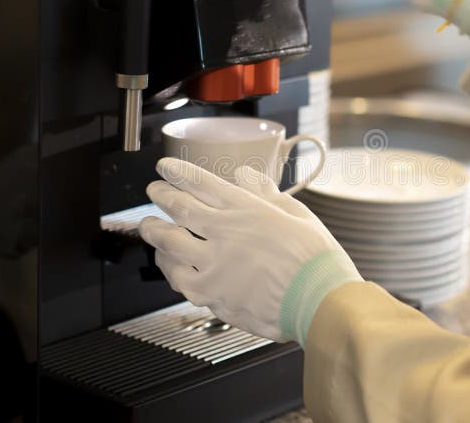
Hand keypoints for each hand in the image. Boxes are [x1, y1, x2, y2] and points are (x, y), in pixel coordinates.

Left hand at [139, 158, 362, 344]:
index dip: (177, 173)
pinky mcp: (212, 295)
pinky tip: (168, 263)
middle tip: (153, 191)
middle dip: (160, 196)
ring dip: (154, 232)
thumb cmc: (315, 260)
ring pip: (169, 244)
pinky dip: (170, 267)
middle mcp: (225, 234)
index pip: (201, 183)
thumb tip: (244, 175)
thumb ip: (266, 193)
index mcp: (247, 210)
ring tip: (150, 227)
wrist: (320, 301)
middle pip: (179, 209)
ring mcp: (214, 266)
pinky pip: (179, 279)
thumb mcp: (297, 214)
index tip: (165, 168)